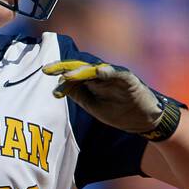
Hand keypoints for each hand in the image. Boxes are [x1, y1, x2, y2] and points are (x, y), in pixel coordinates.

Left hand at [42, 58, 177, 137]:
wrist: (143, 120)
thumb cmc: (118, 111)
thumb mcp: (92, 105)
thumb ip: (78, 95)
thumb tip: (60, 86)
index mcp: (92, 81)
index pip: (73, 74)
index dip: (60, 73)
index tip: (45, 73)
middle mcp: (102, 75)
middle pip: (81, 68)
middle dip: (64, 68)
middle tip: (48, 70)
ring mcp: (116, 76)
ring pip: (96, 69)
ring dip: (81, 72)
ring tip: (68, 75)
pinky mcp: (130, 80)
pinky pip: (118, 74)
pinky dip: (109, 72)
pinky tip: (99, 72)